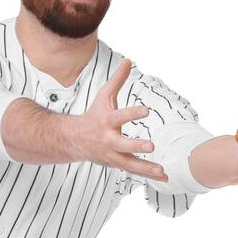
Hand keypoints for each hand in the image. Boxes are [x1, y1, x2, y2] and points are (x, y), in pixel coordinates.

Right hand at [70, 58, 168, 182]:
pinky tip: (164, 177)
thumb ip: (118, 80)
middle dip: (136, 146)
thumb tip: (128, 60)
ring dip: (146, 168)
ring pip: (130, 164)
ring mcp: (112, 155)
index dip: (133, 113)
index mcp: (107, 122)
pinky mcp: (117, 164)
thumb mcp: (103, 96)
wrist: (74, 140)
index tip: (146, 111)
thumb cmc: (93, 116)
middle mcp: (109, 140)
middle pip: (123, 145)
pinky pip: (134, 171)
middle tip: (151, 146)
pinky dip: (148, 175)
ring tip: (162, 171)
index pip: (121, 116)